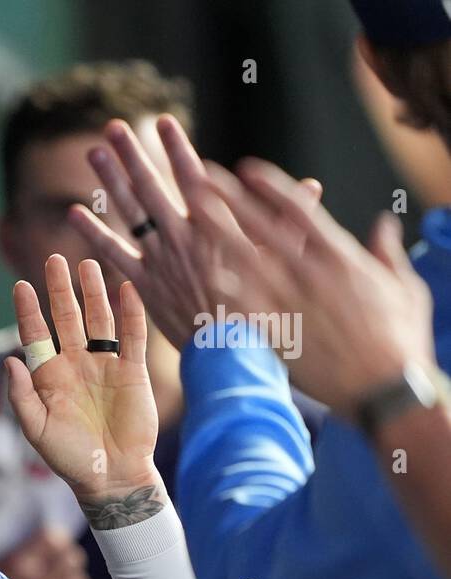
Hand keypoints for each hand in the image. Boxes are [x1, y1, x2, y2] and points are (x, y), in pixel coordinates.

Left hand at [5, 254, 159, 506]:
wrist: (112, 476)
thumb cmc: (70, 457)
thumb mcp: (37, 429)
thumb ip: (21, 395)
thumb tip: (9, 359)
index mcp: (49, 376)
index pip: (36, 335)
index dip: (28, 311)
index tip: (21, 286)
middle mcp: (76, 364)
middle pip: (67, 318)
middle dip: (60, 290)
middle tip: (54, 259)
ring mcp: (105, 365)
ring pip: (98, 320)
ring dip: (93, 293)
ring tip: (88, 264)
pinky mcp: (133, 371)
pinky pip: (132, 336)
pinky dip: (130, 313)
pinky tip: (126, 289)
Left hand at [69, 115, 322, 349]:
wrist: (231, 351)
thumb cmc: (262, 308)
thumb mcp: (283, 261)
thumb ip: (292, 220)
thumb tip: (313, 186)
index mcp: (215, 226)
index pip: (193, 176)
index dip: (176, 147)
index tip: (162, 121)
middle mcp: (183, 237)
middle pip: (152, 186)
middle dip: (132, 154)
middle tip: (112, 127)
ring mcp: (159, 259)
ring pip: (129, 211)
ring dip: (110, 180)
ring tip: (94, 152)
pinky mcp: (143, 283)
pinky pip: (112, 253)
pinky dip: (93, 233)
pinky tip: (74, 212)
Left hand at [203, 157, 435, 416]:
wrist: (385, 392)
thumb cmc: (400, 342)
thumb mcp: (405, 289)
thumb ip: (388, 254)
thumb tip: (384, 225)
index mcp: (341, 258)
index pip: (299, 212)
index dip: (270, 187)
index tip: (248, 168)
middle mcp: (311, 275)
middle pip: (262, 228)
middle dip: (232, 200)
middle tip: (201, 175)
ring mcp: (292, 305)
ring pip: (246, 260)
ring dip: (218, 234)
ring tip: (191, 213)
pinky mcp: (280, 334)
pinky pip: (243, 305)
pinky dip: (222, 287)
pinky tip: (199, 272)